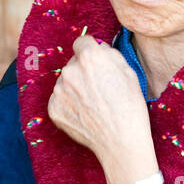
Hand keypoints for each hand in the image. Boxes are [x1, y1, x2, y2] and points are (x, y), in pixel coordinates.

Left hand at [47, 32, 152, 163]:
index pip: (82, 42)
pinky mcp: (53, 109)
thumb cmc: (129, 107)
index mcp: (89, 57)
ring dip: (75, 88)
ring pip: (65, 82)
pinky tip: (84, 114)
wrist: (121, 140)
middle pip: (73, 63)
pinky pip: (59, 100)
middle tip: (98, 89)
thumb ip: (109, 53)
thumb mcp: (128, 71)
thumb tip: (98, 48)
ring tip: (92, 104)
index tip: (94, 62)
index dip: (90, 52)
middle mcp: (70, 71)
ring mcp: (59, 91)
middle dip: (83, 72)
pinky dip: (69, 105)